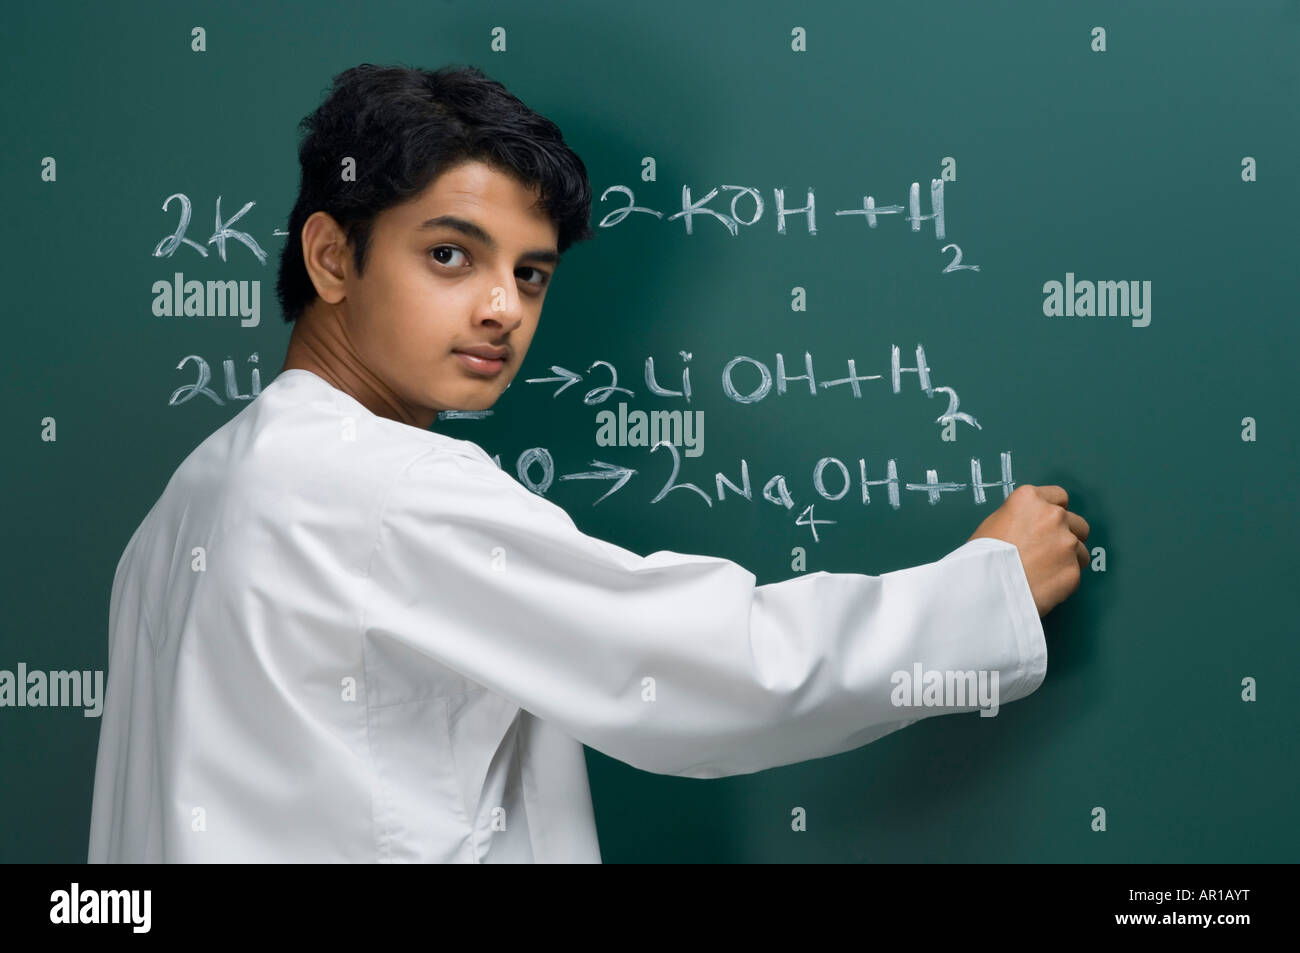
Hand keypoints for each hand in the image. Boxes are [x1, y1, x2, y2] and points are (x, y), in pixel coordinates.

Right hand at [968, 484, 1089, 617]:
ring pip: (1081, 550)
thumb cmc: (981, 557)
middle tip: (1046, 552)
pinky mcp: (1073, 570)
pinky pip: (1075, 572)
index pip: (1059, 496)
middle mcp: (1053, 515)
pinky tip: (1044, 585)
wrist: (984, 588)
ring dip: (1068, 559)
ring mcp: (1067, 543)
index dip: (1053, 512)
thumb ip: (1021, 519)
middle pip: (1076, 522)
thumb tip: (1032, 527)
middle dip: (1066, 536)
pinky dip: (1063, 579)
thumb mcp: (994, 523)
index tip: (1047, 525)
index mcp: (1030, 499)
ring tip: (1045, 572)